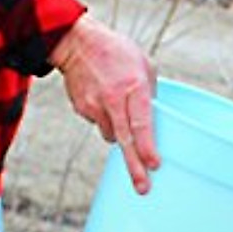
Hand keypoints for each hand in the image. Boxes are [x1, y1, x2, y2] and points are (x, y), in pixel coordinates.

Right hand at [49, 16, 159, 194]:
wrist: (78, 43)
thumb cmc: (117, 53)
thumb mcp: (143, 65)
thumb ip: (149, 93)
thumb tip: (154, 119)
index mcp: (134, 86)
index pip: (141, 123)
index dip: (147, 146)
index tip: (154, 164)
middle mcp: (113, 99)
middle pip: (126, 140)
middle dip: (135, 167)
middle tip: (143, 188)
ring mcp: (95, 106)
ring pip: (112, 135)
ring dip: (119, 132)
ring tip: (118, 109)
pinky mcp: (82, 109)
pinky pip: (99, 124)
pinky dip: (105, 119)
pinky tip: (104, 100)